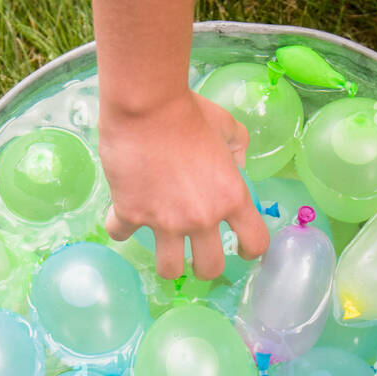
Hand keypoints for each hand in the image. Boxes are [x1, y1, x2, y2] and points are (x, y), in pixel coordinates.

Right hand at [98, 91, 270, 280]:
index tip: (240, 247)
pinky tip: (123, 214)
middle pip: (210, 269)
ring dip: (169, 262)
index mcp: (231, 198)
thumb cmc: (187, 110)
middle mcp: (202, 218)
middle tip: (197, 254)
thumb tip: (236, 163)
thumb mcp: (226, 125)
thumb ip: (237, 147)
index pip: (255, 243)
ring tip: (164, 247)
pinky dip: (121, 226)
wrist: (146, 105)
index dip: (249, 249)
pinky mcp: (131, 214)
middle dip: (204, 266)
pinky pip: (122, 234)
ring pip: (170, 270)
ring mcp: (165, 221)